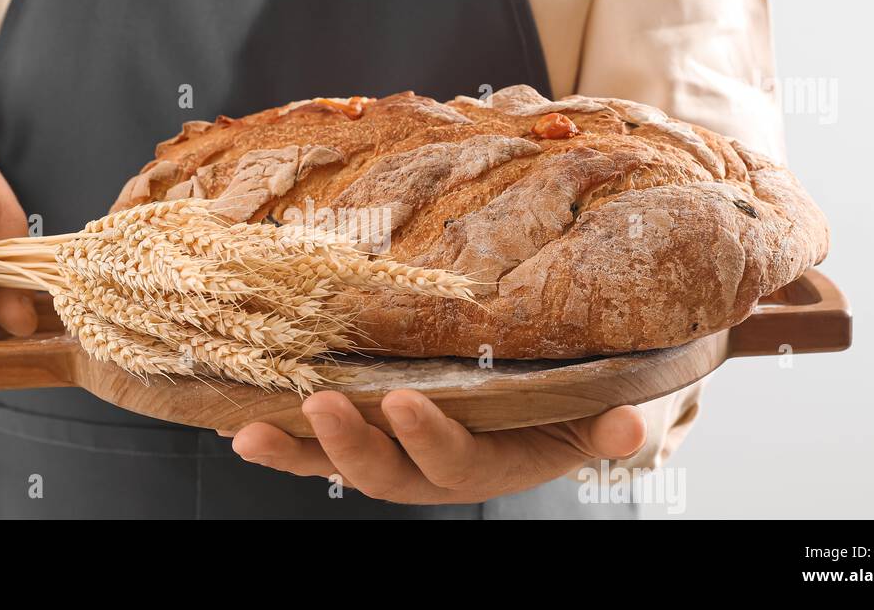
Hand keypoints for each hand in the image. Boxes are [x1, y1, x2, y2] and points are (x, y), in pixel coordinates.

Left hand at [230, 390, 646, 503]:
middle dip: (350, 446)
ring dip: (296, 452)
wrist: (555, 400)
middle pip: (387, 475)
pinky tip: (241, 424)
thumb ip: (610, 425)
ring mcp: (398, 455)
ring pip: (341, 467)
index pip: (457, 462)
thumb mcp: (604, 410)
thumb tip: (632, 429)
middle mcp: (437, 469)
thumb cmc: (581, 399)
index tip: (406, 402)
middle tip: (319, 405)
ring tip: (248, 434)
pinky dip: (285, 441)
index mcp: (493, 464)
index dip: (431, 439)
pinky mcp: (370, 435)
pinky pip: (320, 447)